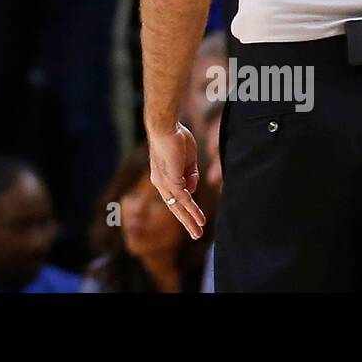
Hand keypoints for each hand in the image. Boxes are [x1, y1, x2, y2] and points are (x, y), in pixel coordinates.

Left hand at [148, 122, 205, 238]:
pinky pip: (185, 199)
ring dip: (190, 220)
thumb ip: (190, 176)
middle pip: (174, 207)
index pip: (173, 197)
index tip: (190, 218)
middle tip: (194, 234)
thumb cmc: (176, 137)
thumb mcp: (187, 160)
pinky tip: (201, 220)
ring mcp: (165, 183)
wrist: (166, 126)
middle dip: (185, 222)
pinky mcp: (171, 181)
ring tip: (199, 233)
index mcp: (162, 176)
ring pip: (179, 207)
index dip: (182, 208)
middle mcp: (160, 182)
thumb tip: (191, 190)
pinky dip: (193, 210)